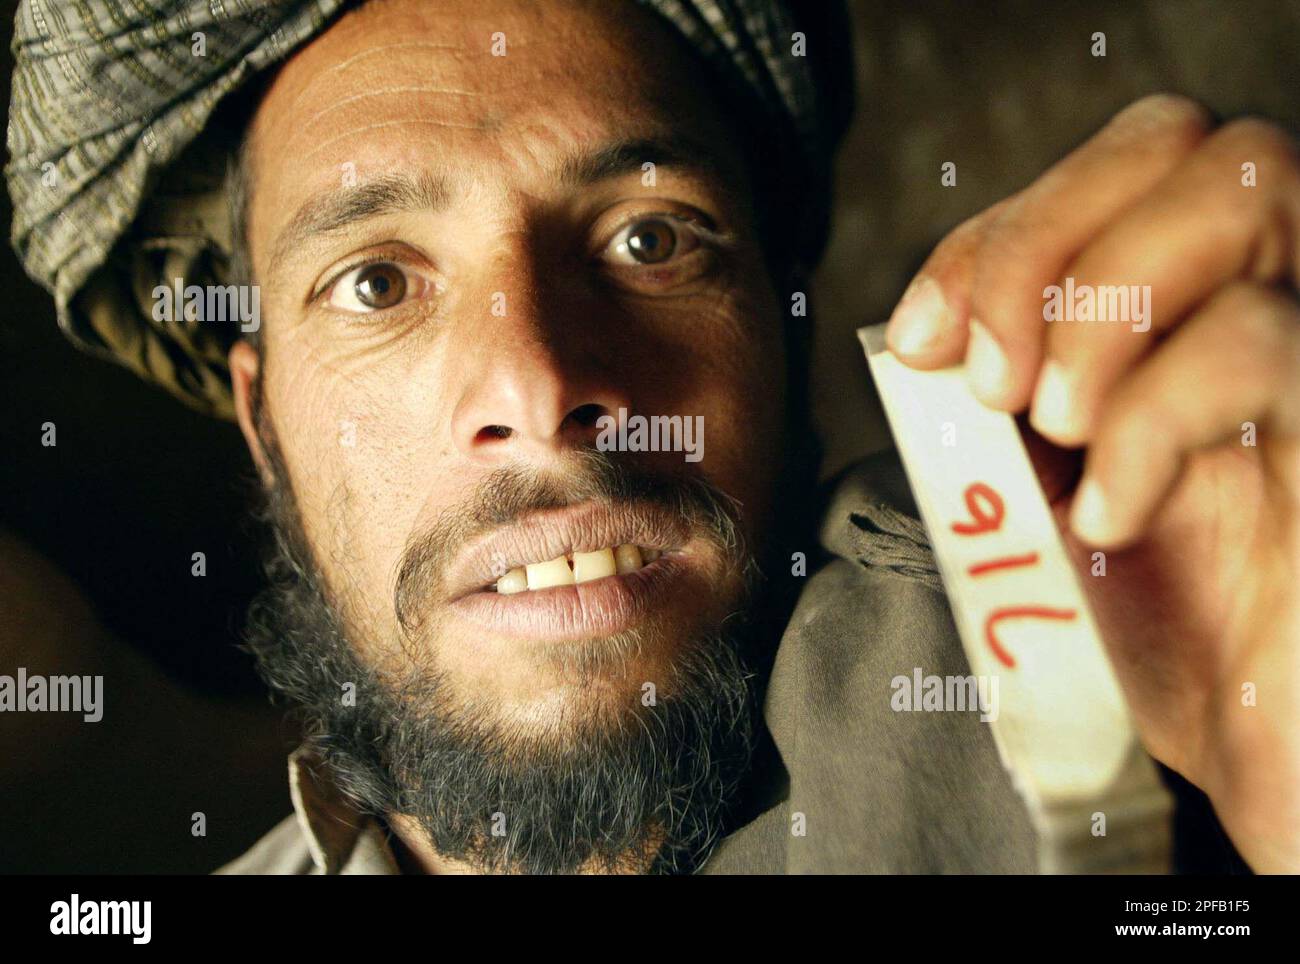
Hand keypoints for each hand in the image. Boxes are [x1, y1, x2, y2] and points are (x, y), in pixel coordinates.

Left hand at [884, 93, 1299, 871]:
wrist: (1272, 757)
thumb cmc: (1167, 631)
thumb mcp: (1058, 489)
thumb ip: (1012, 397)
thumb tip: (927, 334)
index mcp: (1204, 306)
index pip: (1118, 167)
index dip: (1002, 231)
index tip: (920, 338)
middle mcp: (1285, 298)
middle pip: (1186, 139)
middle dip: (1042, 241)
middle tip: (990, 382)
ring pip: (1246, 189)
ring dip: (1098, 310)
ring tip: (1052, 431)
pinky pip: (1264, 339)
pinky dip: (1149, 420)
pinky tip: (1108, 515)